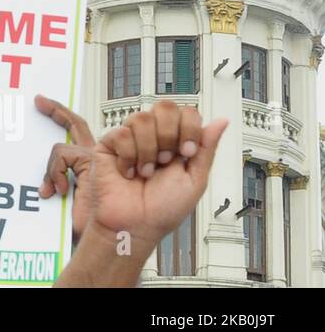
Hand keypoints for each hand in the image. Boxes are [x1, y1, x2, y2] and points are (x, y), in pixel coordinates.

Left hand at [34, 94, 94, 240]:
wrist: (104, 237)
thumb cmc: (86, 225)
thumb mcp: (65, 199)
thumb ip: (56, 182)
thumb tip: (40, 186)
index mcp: (91, 164)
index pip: (76, 134)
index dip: (61, 117)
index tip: (42, 103)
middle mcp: (96, 157)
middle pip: (76, 124)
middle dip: (57, 110)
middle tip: (38, 100)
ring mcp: (97, 157)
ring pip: (61, 148)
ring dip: (51, 170)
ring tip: (55, 191)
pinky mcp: (93, 158)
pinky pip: (62, 154)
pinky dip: (55, 171)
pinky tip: (62, 190)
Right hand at [85, 100, 226, 248]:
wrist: (136, 225)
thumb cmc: (164, 209)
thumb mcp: (195, 180)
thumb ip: (206, 148)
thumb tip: (221, 122)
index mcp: (176, 142)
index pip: (186, 113)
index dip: (189, 128)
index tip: (187, 152)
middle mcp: (154, 137)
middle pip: (164, 107)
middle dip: (169, 135)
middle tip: (167, 160)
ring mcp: (131, 139)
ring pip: (141, 119)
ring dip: (148, 150)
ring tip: (147, 171)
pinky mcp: (109, 145)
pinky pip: (121, 134)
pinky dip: (129, 157)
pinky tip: (130, 172)